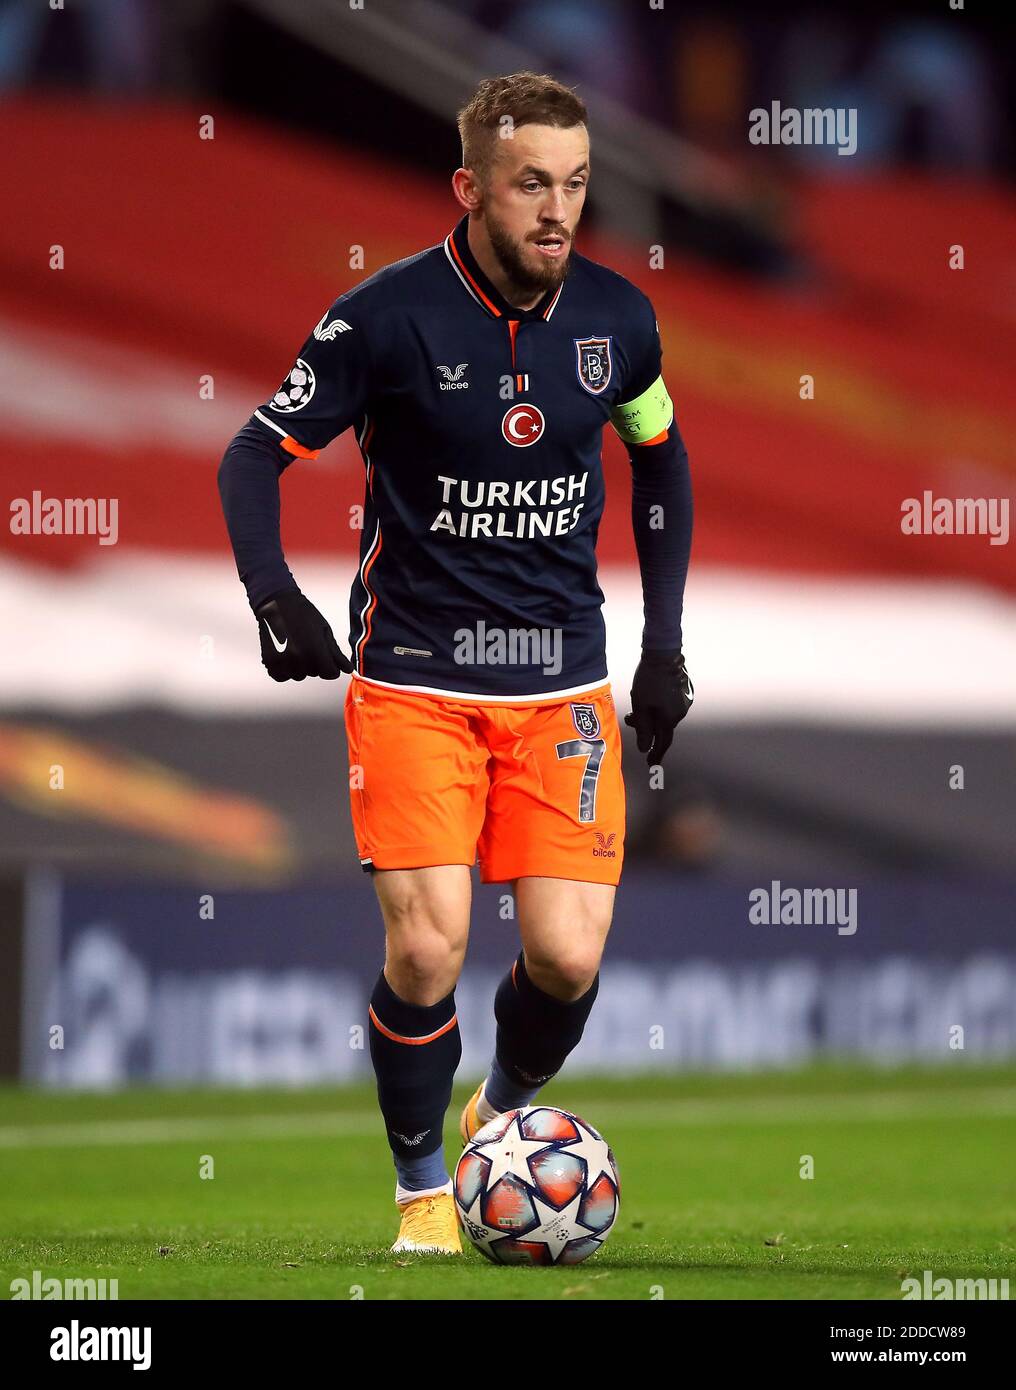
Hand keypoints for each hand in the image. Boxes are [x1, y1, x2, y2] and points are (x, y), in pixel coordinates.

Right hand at [254, 590, 351, 680]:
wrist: (276, 602)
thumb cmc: (303, 613)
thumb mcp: (324, 630)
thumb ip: (336, 652)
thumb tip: (348, 669)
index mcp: (315, 651)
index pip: (331, 673)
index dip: (332, 666)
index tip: (328, 656)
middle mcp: (298, 659)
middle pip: (315, 673)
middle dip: (316, 662)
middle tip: (308, 643)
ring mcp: (282, 662)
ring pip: (299, 676)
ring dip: (300, 666)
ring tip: (296, 646)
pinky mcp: (269, 662)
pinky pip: (282, 677)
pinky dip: (285, 670)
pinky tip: (286, 655)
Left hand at [624, 648, 693, 764]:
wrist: (664, 654)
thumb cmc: (649, 680)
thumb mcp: (640, 706)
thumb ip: (642, 728)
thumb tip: (643, 748)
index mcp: (669, 719)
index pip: (662, 743)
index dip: (655, 754)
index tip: (650, 764)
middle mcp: (681, 713)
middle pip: (663, 728)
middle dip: (648, 728)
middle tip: (632, 719)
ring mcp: (685, 701)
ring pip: (666, 715)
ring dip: (652, 715)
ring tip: (637, 703)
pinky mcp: (685, 691)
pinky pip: (670, 705)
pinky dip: (659, 706)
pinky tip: (650, 695)